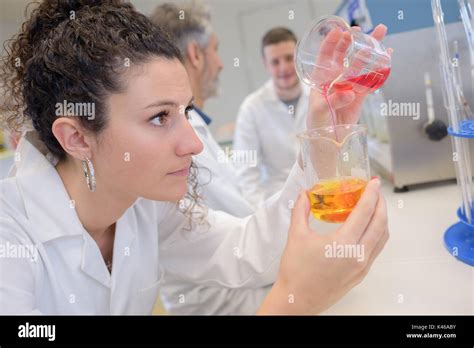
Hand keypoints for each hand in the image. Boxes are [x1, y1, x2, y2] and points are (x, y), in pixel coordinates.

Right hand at [258, 178, 388, 314]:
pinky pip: (376, 250)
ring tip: (374, 207)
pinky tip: (366, 229)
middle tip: (376, 191)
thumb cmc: (295, 271)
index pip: (365, 213)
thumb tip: (304, 194)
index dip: (371, 194)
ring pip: (382, 238)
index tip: (374, 183)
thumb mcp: (296, 236)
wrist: (296, 300)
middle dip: (381, 204)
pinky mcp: (361, 274)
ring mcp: (362, 267)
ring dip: (382, 219)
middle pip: (380, 224)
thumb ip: (301, 211)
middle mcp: (358, 255)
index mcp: (343, 244)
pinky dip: (377, 234)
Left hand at [306, 24, 391, 129]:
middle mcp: (335, 79)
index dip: (331, 43)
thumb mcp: (319, 112)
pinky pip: (370, 79)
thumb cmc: (317, 124)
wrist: (328, 141)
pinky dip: (380, 67)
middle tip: (360, 30)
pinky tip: (387, 55)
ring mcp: (348, 86)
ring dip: (370, 49)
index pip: (325, 57)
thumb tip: (349, 92)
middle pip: (344, 55)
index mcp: (321, 80)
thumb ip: (333, 101)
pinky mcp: (360, 95)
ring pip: (360, 64)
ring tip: (380, 33)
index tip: (339, 32)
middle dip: (352, 41)